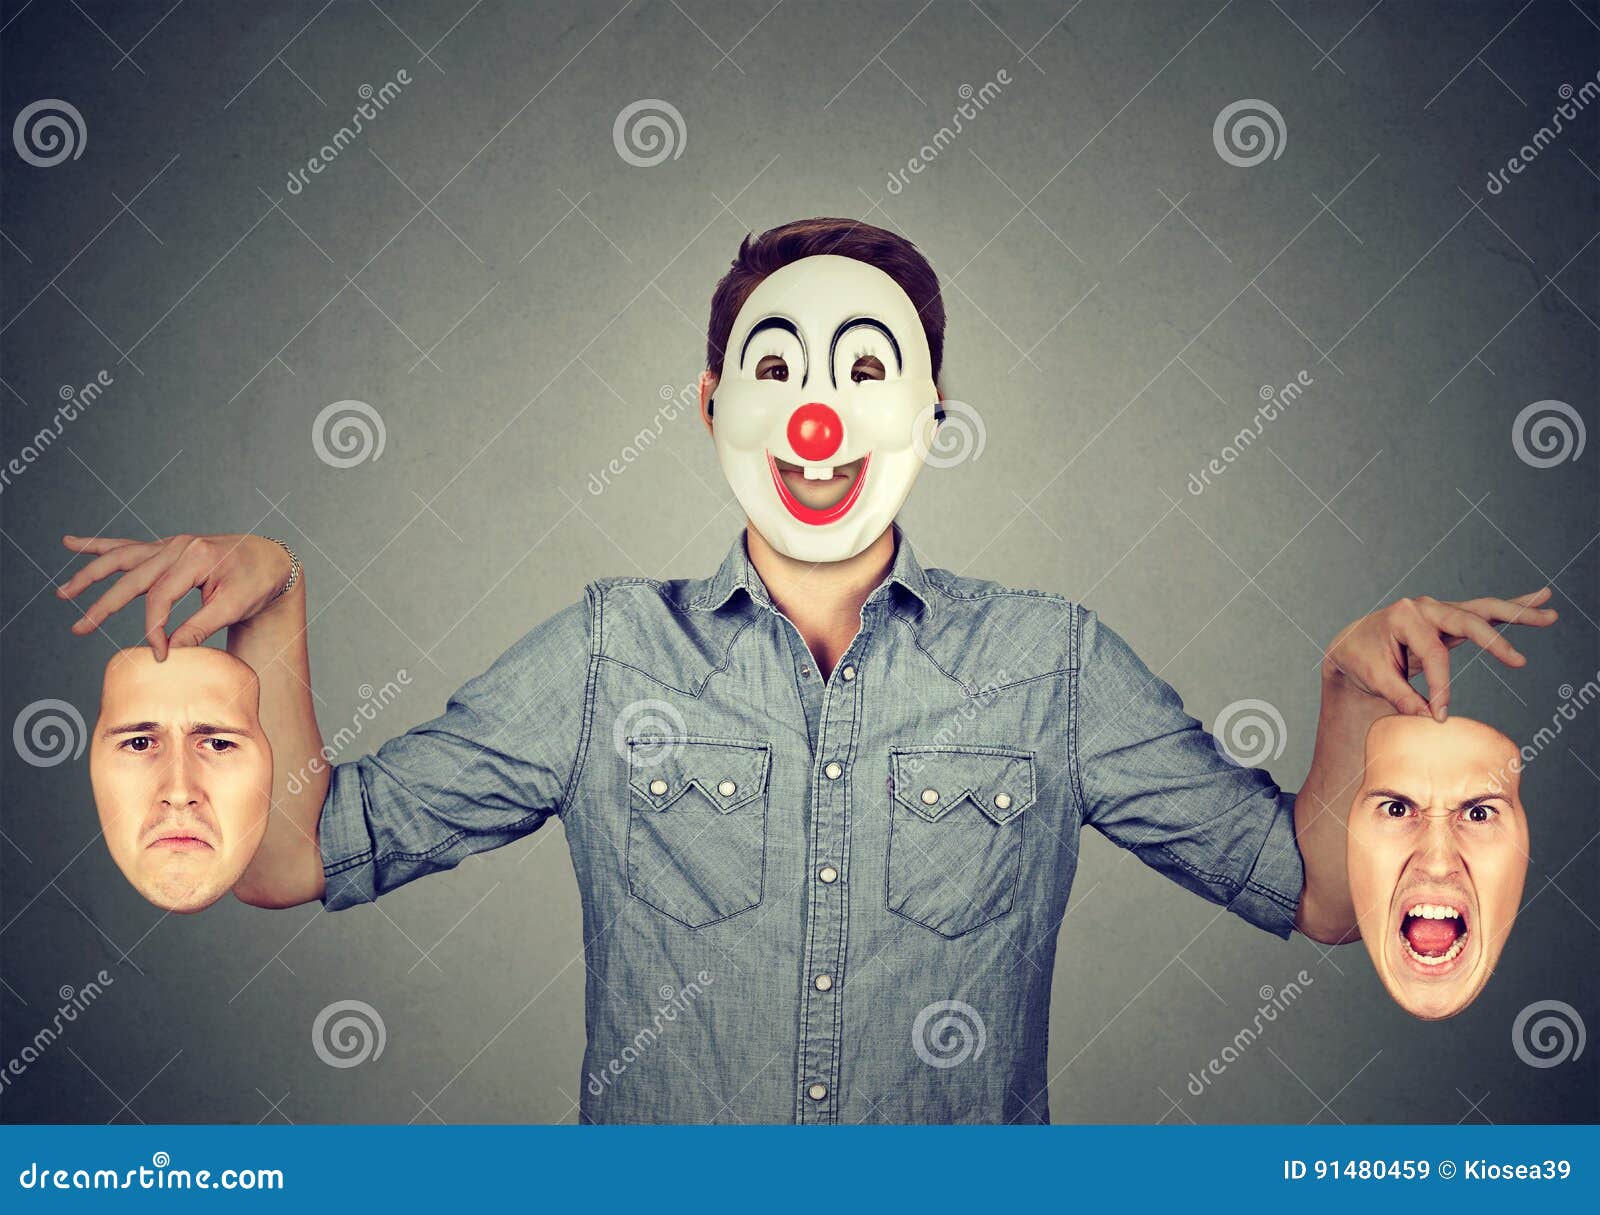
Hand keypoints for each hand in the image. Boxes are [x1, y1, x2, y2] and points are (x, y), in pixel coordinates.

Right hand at [56, 533, 294, 660]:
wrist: (272, 560)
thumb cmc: (257, 582)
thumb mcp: (235, 607)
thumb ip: (200, 627)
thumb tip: (169, 651)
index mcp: (195, 557)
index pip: (160, 598)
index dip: (155, 629)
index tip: (158, 654)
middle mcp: (178, 546)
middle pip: (132, 578)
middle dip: (104, 605)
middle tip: (79, 629)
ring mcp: (170, 544)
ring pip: (121, 558)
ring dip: (90, 574)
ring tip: (63, 592)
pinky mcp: (167, 548)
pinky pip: (128, 547)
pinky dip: (100, 546)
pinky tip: (70, 542)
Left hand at [1322, 588, 1557, 719]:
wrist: (1353, 643)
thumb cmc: (1362, 658)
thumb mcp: (1373, 679)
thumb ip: (1402, 697)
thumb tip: (1431, 718)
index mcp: (1404, 617)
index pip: (1433, 654)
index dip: (1440, 686)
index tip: (1440, 714)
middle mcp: (1425, 607)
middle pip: (1468, 620)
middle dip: (1494, 642)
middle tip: (1519, 662)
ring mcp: (1440, 610)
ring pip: (1484, 610)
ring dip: (1518, 612)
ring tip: (1550, 613)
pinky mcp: (1450, 619)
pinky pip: (1484, 613)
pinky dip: (1512, 608)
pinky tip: (1540, 600)